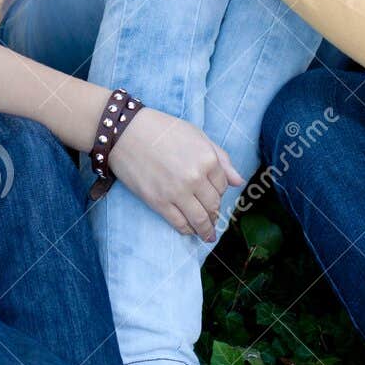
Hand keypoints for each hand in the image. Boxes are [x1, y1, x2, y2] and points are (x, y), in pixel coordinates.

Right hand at [107, 107, 242, 240]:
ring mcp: (177, 192)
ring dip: (205, 230)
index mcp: (207, 159)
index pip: (222, 186)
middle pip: (213, 204)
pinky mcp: (159, 202)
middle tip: (213, 219)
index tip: (215, 195)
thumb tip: (239, 181)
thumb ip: (220, 158)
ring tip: (207, 235)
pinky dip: (187, 230)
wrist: (125, 132)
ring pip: (199, 219)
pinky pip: (179, 223)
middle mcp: (195, 178)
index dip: (220, 192)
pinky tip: (189, 230)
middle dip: (215, 213)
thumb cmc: (161, 129)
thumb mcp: (196, 135)